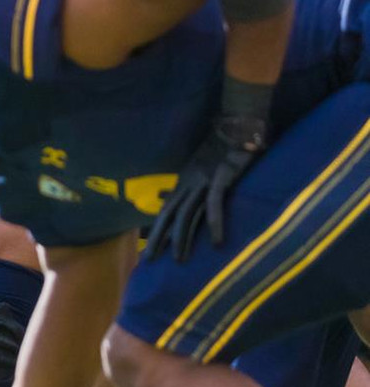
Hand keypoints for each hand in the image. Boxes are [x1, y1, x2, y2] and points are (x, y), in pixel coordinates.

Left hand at [144, 112, 265, 260]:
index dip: (157, 231)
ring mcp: (203, 181)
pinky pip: (215, 205)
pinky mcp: (221, 179)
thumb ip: (187, 185)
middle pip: (170, 216)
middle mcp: (189, 184)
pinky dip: (214, 224)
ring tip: (179, 259)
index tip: (150, 251)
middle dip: (160, 238)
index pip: (166, 211)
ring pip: (188, 214)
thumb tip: (167, 197)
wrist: (237, 126)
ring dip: (183, 238)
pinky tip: (215, 242)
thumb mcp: (198, 167)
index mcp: (183, 182)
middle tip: (150, 260)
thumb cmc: (221, 147)